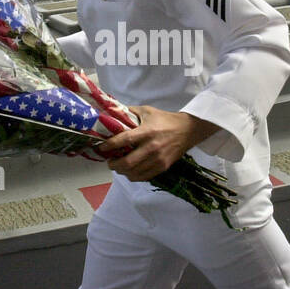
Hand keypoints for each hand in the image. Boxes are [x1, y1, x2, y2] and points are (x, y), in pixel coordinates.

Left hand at [99, 105, 219, 181]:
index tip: (102, 148)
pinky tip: (130, 171)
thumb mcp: (148, 111)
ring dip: (122, 172)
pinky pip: (143, 177)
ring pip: (134, 172)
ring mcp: (158, 159)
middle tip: (109, 162)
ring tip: (118, 166)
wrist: (188, 130)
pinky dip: (133, 176)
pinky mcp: (163, 167)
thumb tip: (113, 113)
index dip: (110, 145)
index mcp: (147, 132)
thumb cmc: (165, 120)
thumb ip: (131, 112)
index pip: (124, 140)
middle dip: (114, 164)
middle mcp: (152, 147)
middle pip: (127, 162)